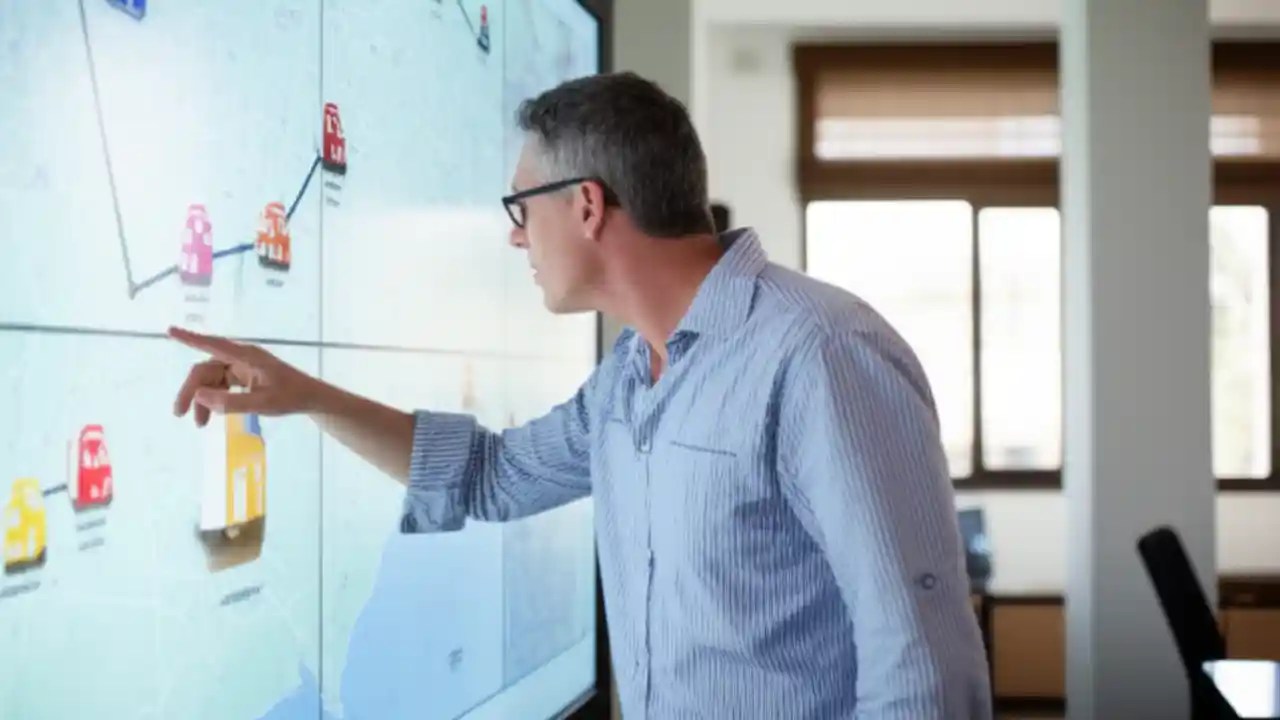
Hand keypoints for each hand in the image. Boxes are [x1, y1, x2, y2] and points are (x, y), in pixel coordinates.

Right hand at [169, 326, 321, 425]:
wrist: (311, 398)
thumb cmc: (291, 397)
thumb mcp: (262, 403)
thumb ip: (230, 402)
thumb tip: (198, 396)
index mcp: (246, 356)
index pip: (213, 344)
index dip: (189, 338)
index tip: (170, 331)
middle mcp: (241, 358)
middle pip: (206, 370)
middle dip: (191, 391)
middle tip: (179, 414)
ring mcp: (241, 367)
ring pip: (211, 380)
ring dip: (202, 400)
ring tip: (200, 424)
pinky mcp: (243, 376)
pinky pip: (221, 386)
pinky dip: (214, 399)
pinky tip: (211, 416)